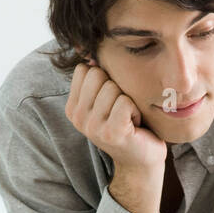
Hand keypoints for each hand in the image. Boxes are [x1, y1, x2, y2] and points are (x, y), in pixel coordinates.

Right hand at [66, 60, 165, 175]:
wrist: (140, 159)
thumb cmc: (126, 124)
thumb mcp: (105, 100)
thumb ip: (95, 79)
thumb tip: (90, 53)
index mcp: (73, 108)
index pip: (85, 70)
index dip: (104, 79)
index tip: (110, 101)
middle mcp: (79, 118)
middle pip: (97, 75)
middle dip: (116, 87)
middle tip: (121, 110)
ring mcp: (94, 127)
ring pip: (113, 87)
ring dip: (128, 100)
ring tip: (128, 118)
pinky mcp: (112, 133)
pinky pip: (125, 102)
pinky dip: (135, 110)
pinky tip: (134, 124)